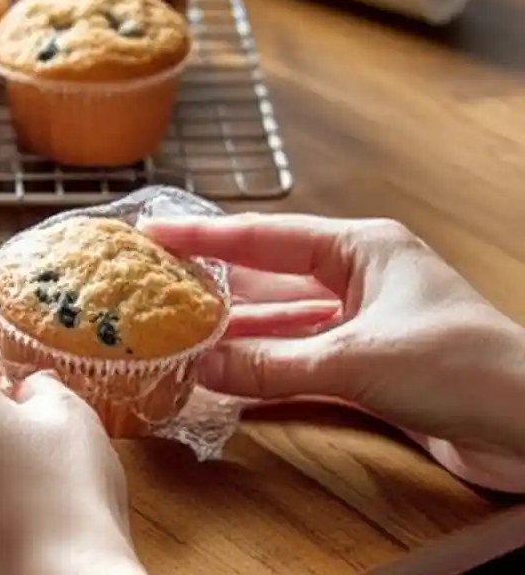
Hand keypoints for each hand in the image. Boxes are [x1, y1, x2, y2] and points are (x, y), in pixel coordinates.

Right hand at [144, 215, 524, 491]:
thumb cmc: (461, 367)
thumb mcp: (354, 360)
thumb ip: (271, 365)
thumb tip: (200, 367)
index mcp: (363, 247)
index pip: (265, 235)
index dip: (204, 237)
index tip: (152, 235)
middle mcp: (360, 278)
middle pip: (270, 276)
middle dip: (215, 287)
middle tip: (153, 290)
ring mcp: (365, 322)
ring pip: (283, 322)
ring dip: (238, 334)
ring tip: (178, 337)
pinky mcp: (370, 366)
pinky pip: (301, 360)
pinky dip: (266, 369)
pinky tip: (226, 377)